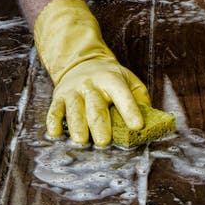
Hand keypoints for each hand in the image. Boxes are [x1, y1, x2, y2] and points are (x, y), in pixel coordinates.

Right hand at [34, 0, 149, 145]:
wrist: (82, 62)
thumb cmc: (110, 78)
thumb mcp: (129, 80)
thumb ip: (140, 98)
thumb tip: (150, 120)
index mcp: (111, 79)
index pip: (122, 94)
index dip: (130, 110)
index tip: (137, 125)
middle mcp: (91, 84)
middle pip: (95, 106)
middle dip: (99, 124)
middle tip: (104, 142)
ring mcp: (73, 91)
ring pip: (74, 109)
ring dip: (77, 126)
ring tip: (82, 141)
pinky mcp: (58, 98)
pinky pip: (54, 111)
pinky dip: (54, 123)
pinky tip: (57, 134)